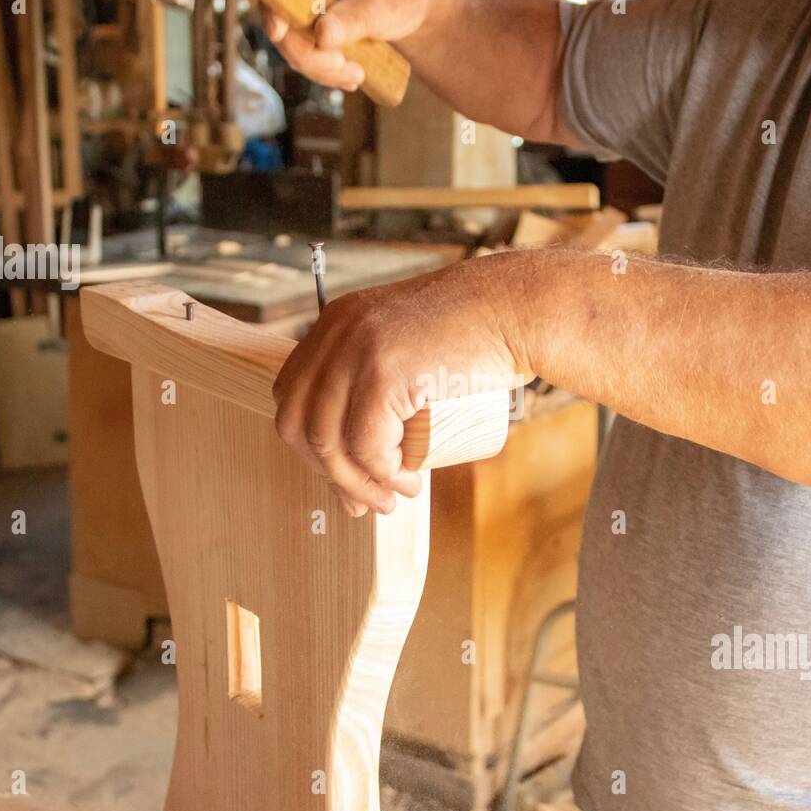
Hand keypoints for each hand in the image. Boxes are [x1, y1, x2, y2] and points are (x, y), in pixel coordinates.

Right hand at [261, 0, 437, 91]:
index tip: (279, 31)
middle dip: (307, 52)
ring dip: (320, 68)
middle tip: (343, 67)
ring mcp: (304, 4)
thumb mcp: (387, 3)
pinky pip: (303, 54)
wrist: (415, 6)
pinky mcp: (309, 27)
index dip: (273, 3)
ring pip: (289, 42)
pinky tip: (350, 75)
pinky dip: (325, 72)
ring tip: (356, 74)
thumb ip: (356, 18)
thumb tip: (323, 36)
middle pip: (279, 16)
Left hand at [272, 255, 531, 515]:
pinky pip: (365, 443)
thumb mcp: (409, 340)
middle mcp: (337, 331)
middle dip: (326, 472)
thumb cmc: (477, 333)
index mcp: (335, 322)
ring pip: (328, 440)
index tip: (342, 475)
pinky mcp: (385, 371)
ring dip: (357, 484)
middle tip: (363, 500)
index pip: (291, 395)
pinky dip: (382, 475)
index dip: (309, 445)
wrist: (519, 309)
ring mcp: (358, 349)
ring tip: (392, 498)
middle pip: (297, 421)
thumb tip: (360, 438)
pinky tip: (407, 483)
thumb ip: (380, 366)